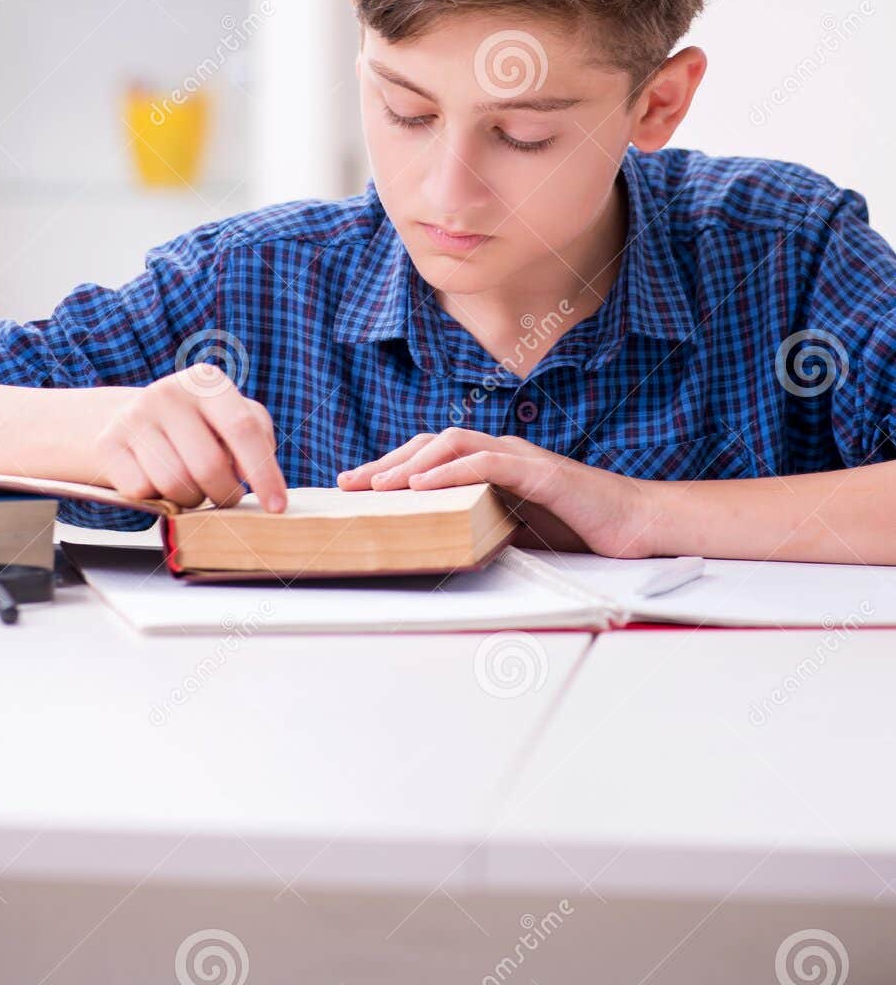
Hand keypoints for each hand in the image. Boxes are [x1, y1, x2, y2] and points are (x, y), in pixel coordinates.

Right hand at [91, 368, 287, 511]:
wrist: (132, 418)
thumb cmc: (197, 425)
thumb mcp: (232, 417)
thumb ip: (257, 440)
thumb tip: (262, 481)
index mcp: (206, 381)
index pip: (242, 428)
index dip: (264, 473)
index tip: (277, 507)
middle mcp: (168, 392)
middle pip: (209, 465)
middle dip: (225, 494)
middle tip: (227, 497)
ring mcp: (134, 416)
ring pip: (176, 486)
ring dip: (191, 500)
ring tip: (192, 487)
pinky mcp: (107, 444)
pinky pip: (143, 493)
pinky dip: (156, 499)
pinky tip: (159, 482)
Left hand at [338, 429, 662, 558]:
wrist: (635, 523)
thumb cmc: (581, 526)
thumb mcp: (518, 528)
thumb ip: (482, 524)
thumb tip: (440, 541)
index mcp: (494, 462)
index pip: (433, 455)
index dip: (392, 466)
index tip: (355, 486)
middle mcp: (501, 450)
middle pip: (431, 443)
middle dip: (386, 460)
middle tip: (349, 484)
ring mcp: (519, 456)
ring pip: (452, 443)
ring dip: (410, 462)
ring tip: (378, 484)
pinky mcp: (539, 471)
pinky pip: (485, 462)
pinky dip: (450, 471)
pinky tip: (423, 485)